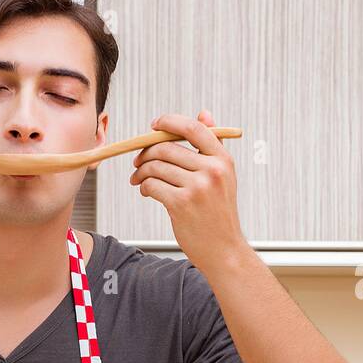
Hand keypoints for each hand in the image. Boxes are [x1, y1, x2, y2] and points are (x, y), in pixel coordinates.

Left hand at [129, 109, 249, 272]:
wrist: (223, 249)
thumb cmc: (219, 213)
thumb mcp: (224, 176)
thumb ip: (212, 145)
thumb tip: (204, 113)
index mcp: (222, 159)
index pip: (193, 128)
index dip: (169, 122)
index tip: (154, 125)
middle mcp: (211, 170)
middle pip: (166, 147)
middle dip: (146, 153)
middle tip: (138, 162)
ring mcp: (196, 187)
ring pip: (155, 166)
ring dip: (141, 172)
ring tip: (139, 179)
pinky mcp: (181, 204)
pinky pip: (152, 185)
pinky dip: (144, 187)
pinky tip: (147, 191)